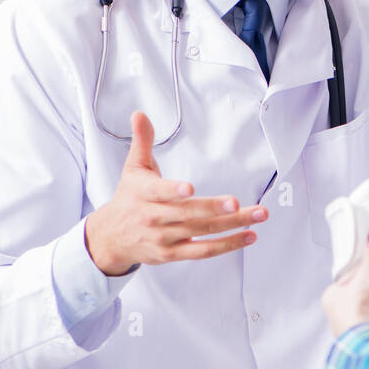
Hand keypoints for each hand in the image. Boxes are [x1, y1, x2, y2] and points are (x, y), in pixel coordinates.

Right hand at [84, 111, 266, 275]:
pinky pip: (203, 251)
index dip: (173, 190)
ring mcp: (164, 238)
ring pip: (200, 232)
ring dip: (232, 225)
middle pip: (187, 214)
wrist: (111, 238)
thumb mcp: (133, 168)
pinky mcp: (173, 253)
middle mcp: (154, 217)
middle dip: (214, 208)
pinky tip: (248, 236)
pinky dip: (227, 245)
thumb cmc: (128, 199)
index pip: (158, 192)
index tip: (189, 188)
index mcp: (143, 194)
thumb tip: (139, 114)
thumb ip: (142, 141)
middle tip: (236, 203)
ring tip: (257, 216)